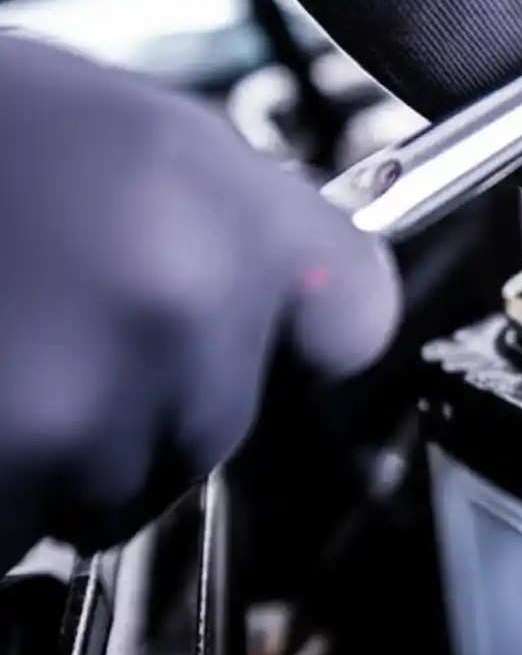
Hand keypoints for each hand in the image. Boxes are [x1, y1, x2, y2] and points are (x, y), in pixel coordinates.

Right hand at [0, 35, 399, 565]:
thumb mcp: (122, 130)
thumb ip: (244, 218)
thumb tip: (319, 296)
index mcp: (212, 194)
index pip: (355, 312)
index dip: (311, 323)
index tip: (290, 326)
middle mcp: (170, 300)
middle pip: (227, 415)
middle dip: (156, 388)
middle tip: (57, 313)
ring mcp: (84, 409)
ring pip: (131, 482)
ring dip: (69, 441)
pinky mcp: (1, 485)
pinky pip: (34, 524)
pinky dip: (1, 485)